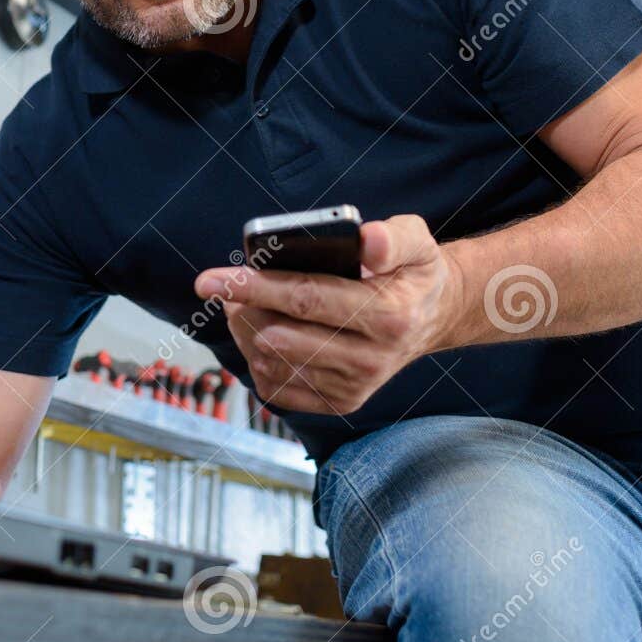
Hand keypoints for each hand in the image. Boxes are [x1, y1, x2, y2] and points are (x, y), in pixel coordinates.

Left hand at [193, 215, 461, 416]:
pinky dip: (257, 358)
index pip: (306, 300)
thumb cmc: (412, 273)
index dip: (254, 287)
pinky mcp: (339, 403)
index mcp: (388, 316)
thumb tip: (365, 241)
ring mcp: (353, 387)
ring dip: (246, 331)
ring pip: (270, 363)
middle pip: (278, 336)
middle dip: (242, 308)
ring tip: (244, 305)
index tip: (210, 280)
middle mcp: (371, 359)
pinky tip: (262, 333)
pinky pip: (277, 387)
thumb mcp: (417, 242)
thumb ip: (393, 237)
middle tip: (228, 285)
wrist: (431, 318)